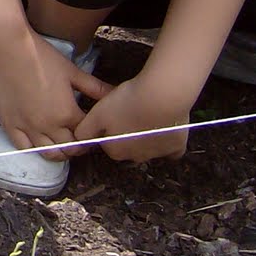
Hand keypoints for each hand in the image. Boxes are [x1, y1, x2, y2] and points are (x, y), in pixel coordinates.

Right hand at [0, 32, 112, 160]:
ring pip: (49, 153)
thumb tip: (116, 95)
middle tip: (79, 137)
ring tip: (61, 141)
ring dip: (60, 151)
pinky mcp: (10, 125)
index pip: (88, 133)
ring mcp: (28, 127)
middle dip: (79, 145)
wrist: (7, 47)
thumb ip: (95, 88)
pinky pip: (24, 147)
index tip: (94, 129)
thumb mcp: (72, 71)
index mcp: (68, 113)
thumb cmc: (41, 56)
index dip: (93, 132)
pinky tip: (38, 139)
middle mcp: (49, 126)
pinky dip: (34, 147)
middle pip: (71, 148)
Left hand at [70, 69, 193, 162]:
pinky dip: (168, 140)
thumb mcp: (97, 114)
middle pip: (127, 146)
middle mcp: (136, 158)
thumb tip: (79, 140)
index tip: (112, 112)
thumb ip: (84, 130)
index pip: (107, 142)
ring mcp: (158, 154)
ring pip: (148, 147)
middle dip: (126, 133)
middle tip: (129, 111)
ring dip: (146, 136)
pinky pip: (171, 148)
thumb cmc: (126, 104)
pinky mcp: (177, 147)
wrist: (161, 96)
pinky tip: (165, 127)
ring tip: (147, 113)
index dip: (108, 127)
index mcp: (116, 151)